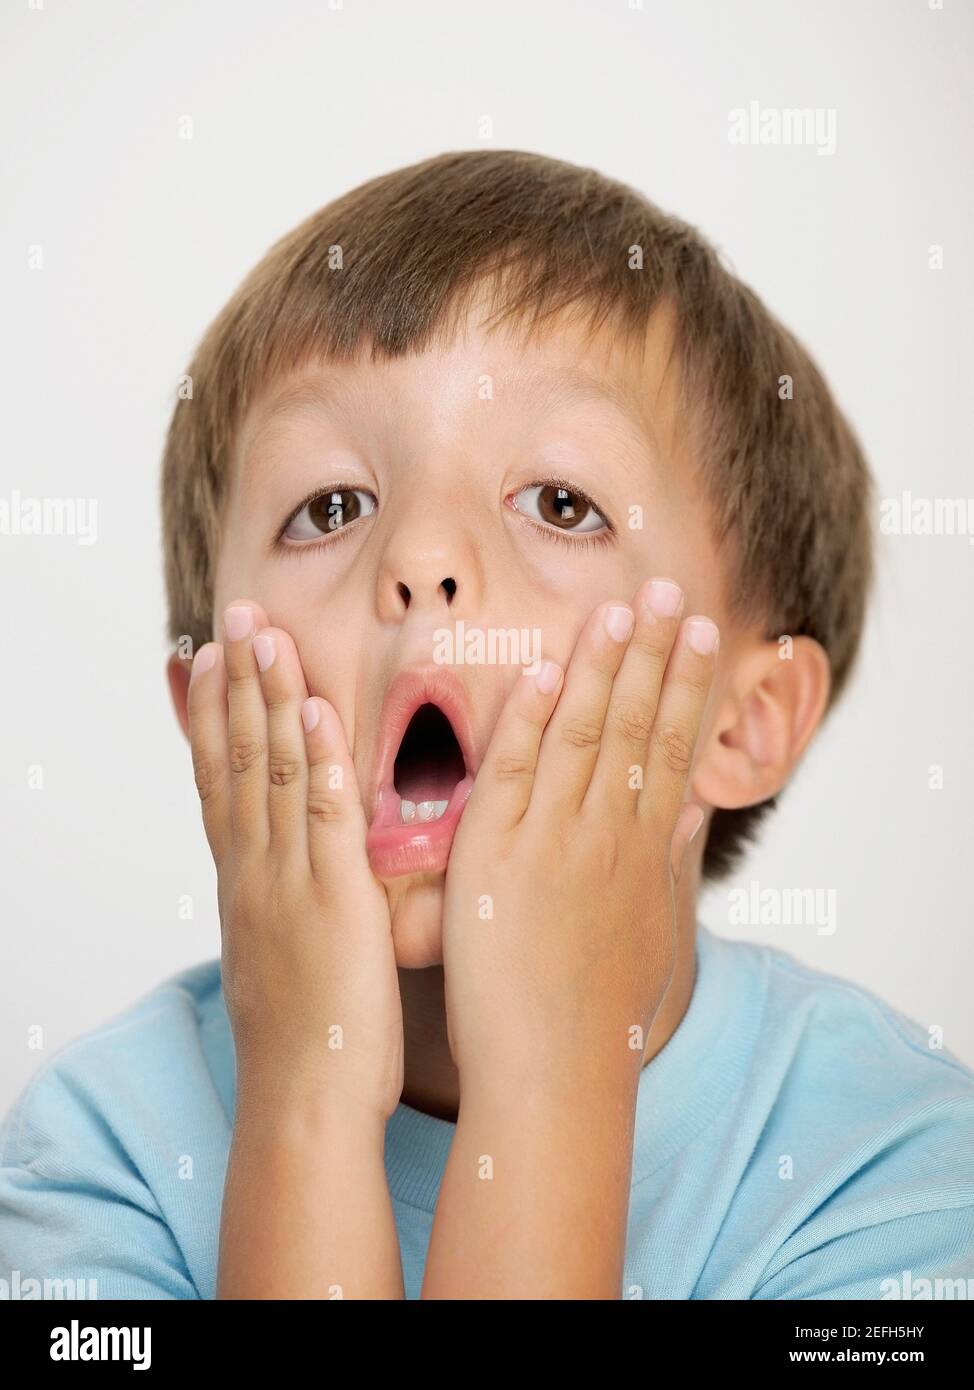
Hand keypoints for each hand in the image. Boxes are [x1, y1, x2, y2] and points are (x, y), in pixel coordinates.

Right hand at [187, 600, 402, 1122]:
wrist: (302, 1105)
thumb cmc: (304, 1040)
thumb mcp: (281, 953)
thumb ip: (284, 898)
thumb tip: (285, 869)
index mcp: (245, 880)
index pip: (220, 778)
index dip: (209, 714)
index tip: (203, 657)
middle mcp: (256, 870)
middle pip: (238, 759)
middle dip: (233, 682)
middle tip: (230, 616)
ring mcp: (290, 882)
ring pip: (274, 774)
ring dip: (268, 698)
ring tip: (262, 635)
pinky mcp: (335, 901)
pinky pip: (325, 819)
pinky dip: (320, 762)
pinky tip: (315, 710)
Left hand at [440, 578, 715, 1104]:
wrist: (553, 1071)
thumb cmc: (599, 1012)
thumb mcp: (651, 933)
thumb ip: (665, 864)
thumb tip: (687, 814)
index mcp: (641, 850)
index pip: (670, 747)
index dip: (685, 685)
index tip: (700, 633)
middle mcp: (606, 835)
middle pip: (636, 725)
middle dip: (656, 653)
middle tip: (671, 590)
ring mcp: (553, 840)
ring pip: (583, 736)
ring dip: (602, 667)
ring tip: (620, 608)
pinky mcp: (496, 855)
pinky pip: (512, 773)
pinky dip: (527, 721)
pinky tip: (541, 672)